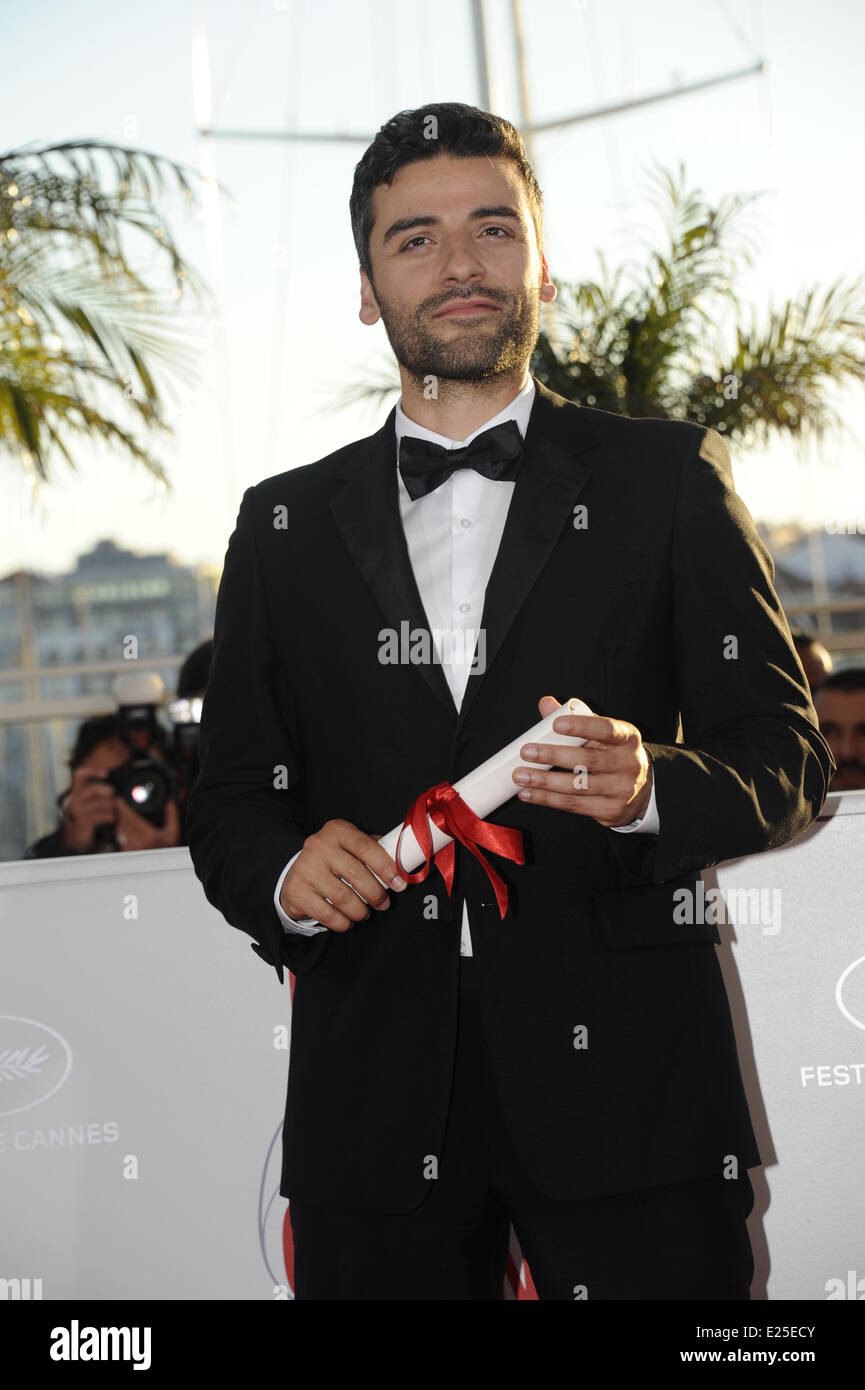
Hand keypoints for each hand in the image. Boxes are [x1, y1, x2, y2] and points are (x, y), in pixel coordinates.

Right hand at [58, 767, 116, 850]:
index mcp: (77, 792)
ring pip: (99, 803)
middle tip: (113, 793)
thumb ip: (99, 794)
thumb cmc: (87, 817)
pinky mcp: (82, 822)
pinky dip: (110, 816)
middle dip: (106, 790)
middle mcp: (75, 800)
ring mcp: (78, 811)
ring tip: (115, 810)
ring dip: (111, 806)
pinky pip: (100, 816)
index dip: (91, 771)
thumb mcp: (91, 803)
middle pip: (92, 789)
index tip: (105, 773)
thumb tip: (116, 789)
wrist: (76, 837)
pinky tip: (113, 818)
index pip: (79, 775)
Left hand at [114, 794, 180, 849]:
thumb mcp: (173, 832)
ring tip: (122, 815)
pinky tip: (125, 826)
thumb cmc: (167, 850)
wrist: (162, 865)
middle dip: (120, 812)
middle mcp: (137, 843)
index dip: (123, 807)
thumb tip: (170, 802)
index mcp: (148, 836)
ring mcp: (130, 848)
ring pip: (120, 830)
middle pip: (122, 822)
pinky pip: (120, 837)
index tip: (119, 800)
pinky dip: (121, 830)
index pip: (130, 818)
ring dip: (120, 821)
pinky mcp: (126, 851)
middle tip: (119, 804)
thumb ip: (172, 816)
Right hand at [280, 819, 407, 931]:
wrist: (297, 874)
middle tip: (383, 904)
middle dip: (375, 894)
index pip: (366, 846)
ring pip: (342, 896)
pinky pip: (326, 913)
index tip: (399, 884)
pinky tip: (347, 921)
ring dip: (360, 910)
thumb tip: (402, 864)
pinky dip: (342, 922)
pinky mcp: (296, 891)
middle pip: (356, 873)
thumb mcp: (350, 847)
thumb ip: (373, 851)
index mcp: (337, 830)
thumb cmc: (333, 861)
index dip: (386, 867)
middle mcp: (318, 846)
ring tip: (364, 913)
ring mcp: (305, 868)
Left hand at [511, 695, 653, 828]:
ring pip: (578, 786)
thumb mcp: (602, 734)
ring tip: (520, 776)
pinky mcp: (610, 811)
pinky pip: (574, 806)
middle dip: (553, 755)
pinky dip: (547, 800)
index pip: (605, 729)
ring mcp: (620, 790)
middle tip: (526, 752)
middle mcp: (628, 764)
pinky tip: (528, 794)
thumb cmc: (614, 755)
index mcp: (626, 738)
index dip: (581, 726)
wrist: (641, 790)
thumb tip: (546, 704)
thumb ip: (575, 718)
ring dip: (545, 782)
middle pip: (588, 760)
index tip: (556, 724)